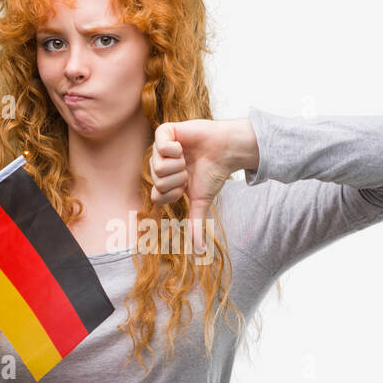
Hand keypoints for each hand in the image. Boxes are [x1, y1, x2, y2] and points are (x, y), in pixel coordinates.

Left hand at [149, 117, 258, 253]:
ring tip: (187, 157)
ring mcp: (161, 148)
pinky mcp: (166, 131)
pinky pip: (160, 145)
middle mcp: (160, 165)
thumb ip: (197, 224)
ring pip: (157, 166)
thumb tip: (200, 251)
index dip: (173, 193)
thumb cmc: (213, 173)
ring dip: (178, 164)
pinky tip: (183, 146)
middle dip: (178, 178)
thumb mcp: (201, 201)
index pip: (156, 196)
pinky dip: (175, 149)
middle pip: (157, 181)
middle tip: (188, 169)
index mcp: (165, 181)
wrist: (226, 151)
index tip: (186, 186)